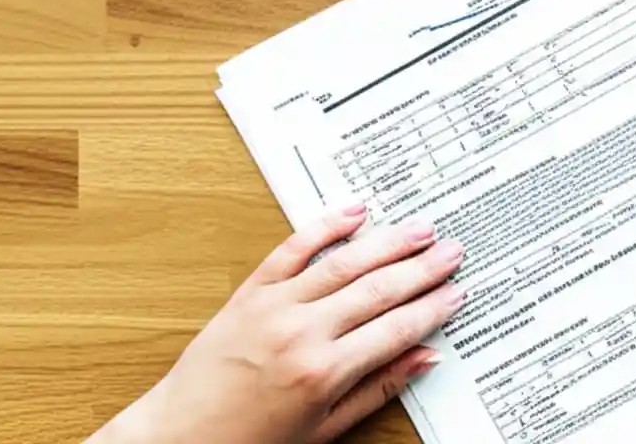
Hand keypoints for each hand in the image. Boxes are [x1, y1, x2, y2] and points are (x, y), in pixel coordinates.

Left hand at [88, 203, 465, 443]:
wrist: (179, 436)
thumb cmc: (248, 441)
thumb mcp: (324, 428)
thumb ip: (378, 388)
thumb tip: (424, 359)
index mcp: (324, 372)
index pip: (396, 329)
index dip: (433, 308)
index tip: (456, 292)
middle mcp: (302, 333)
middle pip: (379, 289)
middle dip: (422, 268)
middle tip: (452, 251)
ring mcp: (274, 307)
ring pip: (345, 263)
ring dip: (387, 242)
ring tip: (419, 228)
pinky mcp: (250, 293)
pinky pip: (292, 250)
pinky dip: (324, 227)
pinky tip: (353, 213)